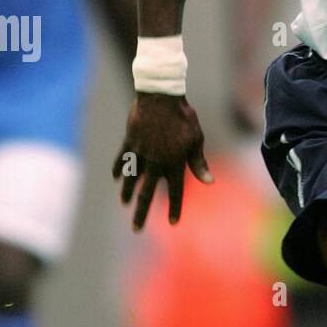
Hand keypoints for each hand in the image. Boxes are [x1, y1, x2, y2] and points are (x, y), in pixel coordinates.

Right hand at [112, 93, 212, 229]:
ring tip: (124, 204)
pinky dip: (119, 169)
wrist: (160, 96)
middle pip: (147, 194)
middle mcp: (156, 163)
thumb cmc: (184, 118)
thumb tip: (209, 182)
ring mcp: (140, 153)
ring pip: (132, 179)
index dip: (174, 208)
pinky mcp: (130, 142)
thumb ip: (199, 163)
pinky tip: (116, 178)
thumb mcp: (196, 140)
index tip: (172, 223)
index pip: (174, 192)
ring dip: (128, 193)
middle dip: (142, 213)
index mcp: (174, 164)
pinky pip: (123, 160)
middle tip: (136, 229)